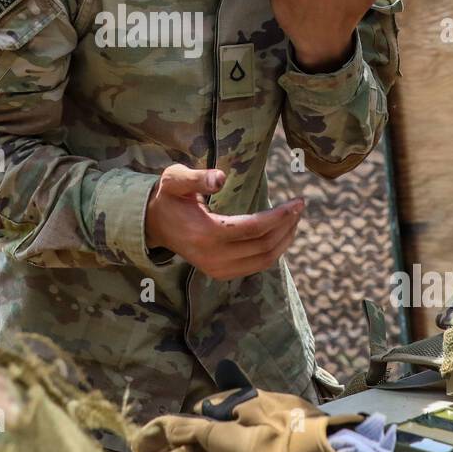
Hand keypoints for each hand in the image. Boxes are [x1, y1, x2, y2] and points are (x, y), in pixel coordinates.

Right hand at [144, 164, 305, 280]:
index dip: (280, 216)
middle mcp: (213, 256)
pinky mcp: (219, 273)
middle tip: (300, 206)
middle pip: (264, 245)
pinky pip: (255, 267)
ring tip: (295, 219)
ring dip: (284, 240)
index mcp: (206, 233)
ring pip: (264, 260)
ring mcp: (217, 269)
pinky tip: (281, 235)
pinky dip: (273, 252)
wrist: (153, 224)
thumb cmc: (168, 196)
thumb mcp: (175, 179)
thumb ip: (197, 178)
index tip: (298, 201)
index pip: (255, 228)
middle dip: (287, 226)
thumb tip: (220, 177)